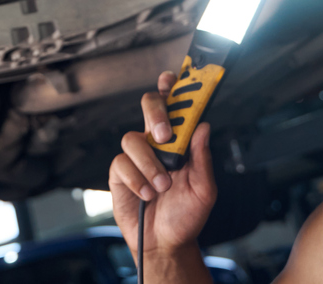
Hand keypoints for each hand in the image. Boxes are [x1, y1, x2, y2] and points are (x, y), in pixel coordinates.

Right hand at [109, 71, 216, 257]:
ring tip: (162, 185)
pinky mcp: (119, 174)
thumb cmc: (186, 215)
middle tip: (165, 134)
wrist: (165, 243)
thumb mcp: (204, 189)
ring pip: (132, 138)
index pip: (173, 105)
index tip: (172, 79)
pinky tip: (146, 194)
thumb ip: (203, 158)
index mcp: (178, 141)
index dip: (171, 87)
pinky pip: (121, 164)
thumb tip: (203, 126)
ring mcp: (136, 157)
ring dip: (149, 163)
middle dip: (155, 113)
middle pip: (148, 106)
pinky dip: (136, 179)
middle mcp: (155, 142)